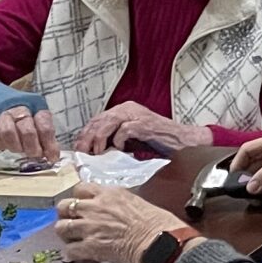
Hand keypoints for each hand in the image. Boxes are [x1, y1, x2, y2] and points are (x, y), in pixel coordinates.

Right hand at [0, 103, 59, 161]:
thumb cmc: (21, 114)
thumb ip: (44, 137)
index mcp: (36, 106)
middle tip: (34, 155)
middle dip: (32, 147)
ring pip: (8, 132)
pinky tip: (4, 144)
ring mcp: (2, 113)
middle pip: (27, 130)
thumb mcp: (37, 121)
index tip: (52, 157)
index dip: (49, 143)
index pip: (45, 125)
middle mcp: (20, 108)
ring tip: (18, 149)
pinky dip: (0, 143)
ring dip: (15, 145)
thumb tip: (52, 156)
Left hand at [55, 182, 170, 262]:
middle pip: (64, 206)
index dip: (78, 198)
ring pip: (61, 228)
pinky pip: (69, 251)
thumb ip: (119, 205)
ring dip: (66, 235)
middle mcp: (95, 207)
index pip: (81, 189)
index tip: (80, 205)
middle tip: (72, 223)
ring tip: (74, 241)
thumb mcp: (138, 203)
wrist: (159, 242)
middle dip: (65, 215)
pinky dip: (73, 255)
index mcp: (109, 194)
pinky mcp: (90, 247)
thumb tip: (117, 212)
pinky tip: (81, 257)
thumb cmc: (158, 224)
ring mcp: (90, 227)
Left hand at [73, 105, 215, 155]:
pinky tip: (119, 150)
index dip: (85, 134)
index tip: (78, 149)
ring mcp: (137, 115)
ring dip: (99, 140)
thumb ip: (114, 138)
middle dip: (87, 138)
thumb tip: (94, 149)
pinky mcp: (144, 124)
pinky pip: (124, 130)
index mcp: (123, 110)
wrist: (182, 141)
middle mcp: (128, 108)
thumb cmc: (157, 141)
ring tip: (97, 154)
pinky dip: (118, 141)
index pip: (97, 119)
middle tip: (82, 154)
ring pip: (108, 122)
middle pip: (99, 120)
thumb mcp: (131, 138)